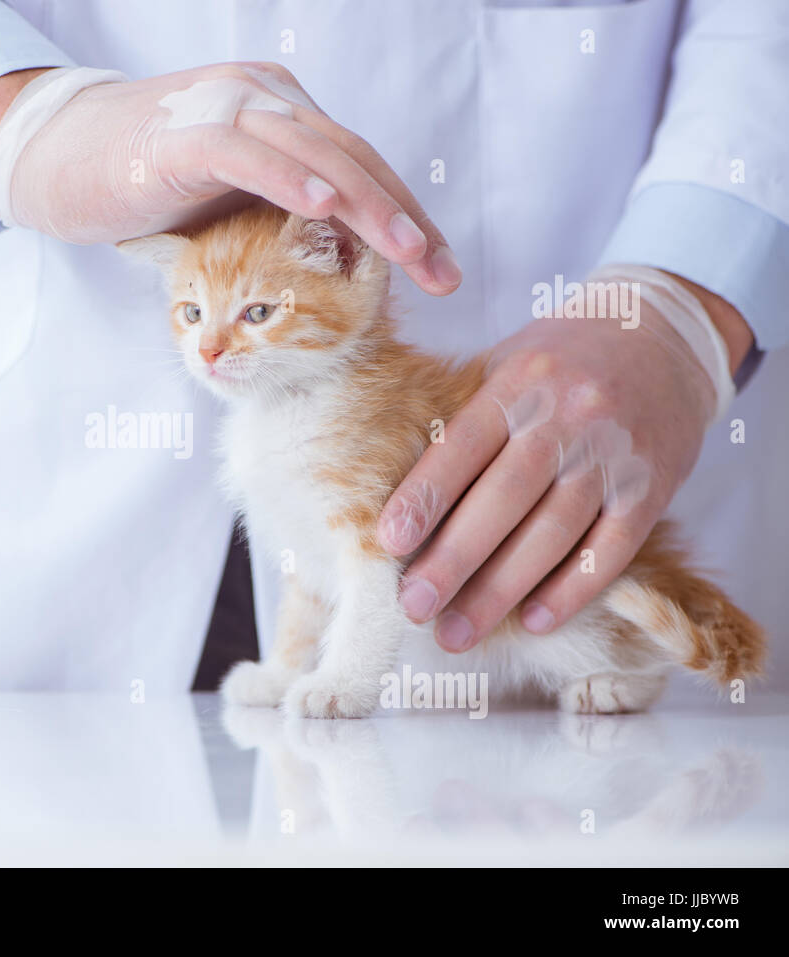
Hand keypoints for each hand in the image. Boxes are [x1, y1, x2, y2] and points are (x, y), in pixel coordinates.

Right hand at [0, 62, 460, 294]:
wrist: (55, 153)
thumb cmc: (139, 184)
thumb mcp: (224, 202)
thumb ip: (272, 213)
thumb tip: (323, 261)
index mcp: (282, 115)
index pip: (358, 167)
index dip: (402, 218)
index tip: (436, 270)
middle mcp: (267, 101)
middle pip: (354, 161)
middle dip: (403, 222)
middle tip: (443, 275)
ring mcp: (227, 110)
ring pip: (315, 154)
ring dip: (365, 207)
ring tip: (406, 253)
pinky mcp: (185, 133)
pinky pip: (249, 154)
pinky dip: (289, 179)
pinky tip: (326, 211)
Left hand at [377, 279, 742, 651]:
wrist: (665, 336)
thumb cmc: (562, 360)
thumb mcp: (509, 365)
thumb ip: (466, 419)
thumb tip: (401, 496)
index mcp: (520, 382)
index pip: (463, 446)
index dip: (425, 497)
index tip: (388, 544)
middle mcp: (570, 416)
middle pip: (504, 500)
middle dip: (453, 561)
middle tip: (413, 608)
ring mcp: (616, 454)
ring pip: (552, 534)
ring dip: (500, 591)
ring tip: (457, 632)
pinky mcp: (653, 488)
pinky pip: (610, 549)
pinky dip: (570, 589)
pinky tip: (531, 621)